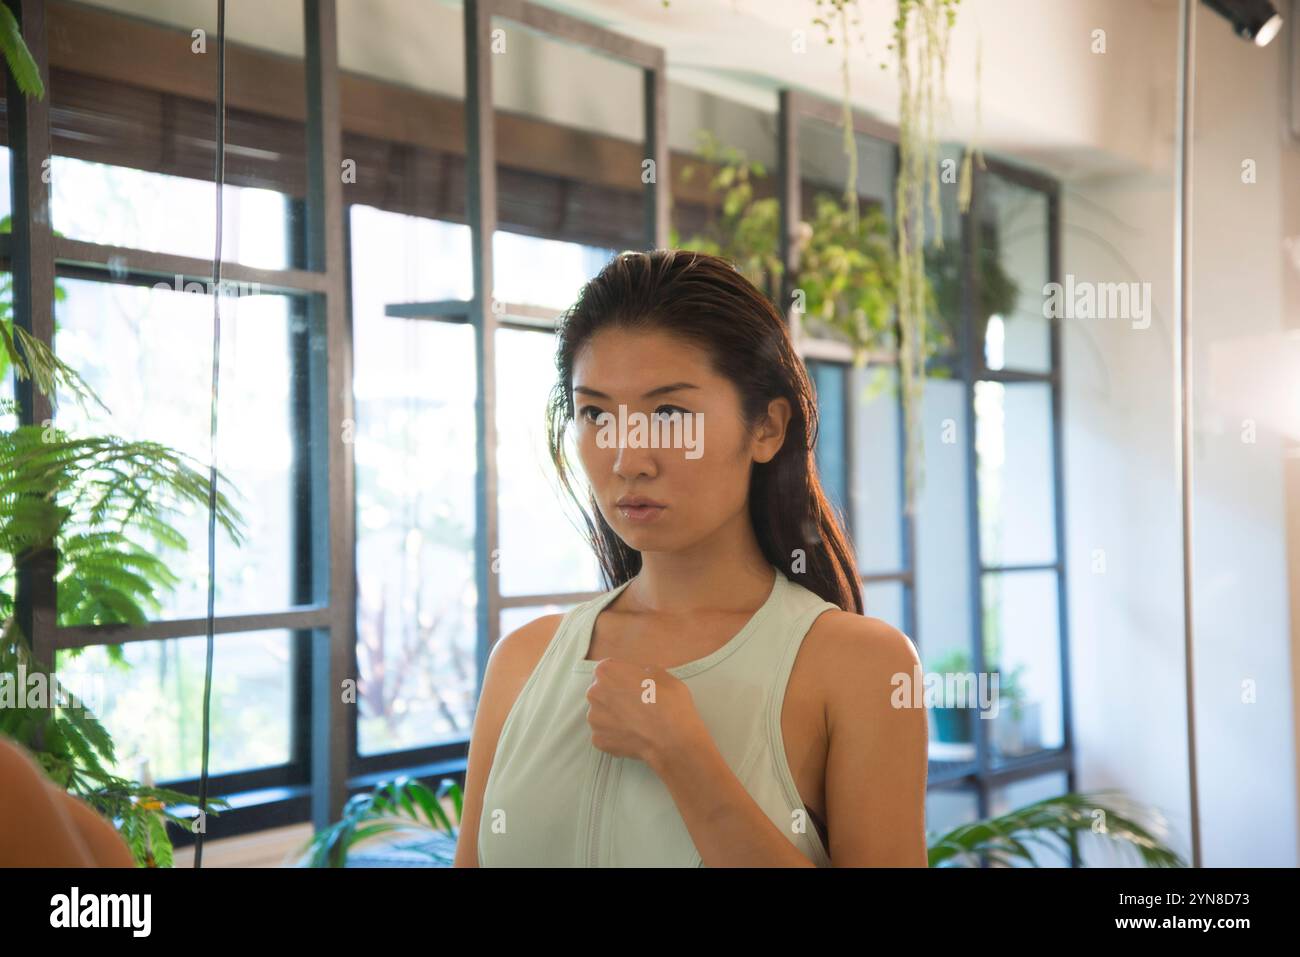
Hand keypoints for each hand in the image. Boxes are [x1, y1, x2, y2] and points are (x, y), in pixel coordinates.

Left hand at [584, 658, 705, 770]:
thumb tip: (645, 674)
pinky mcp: (598, 740)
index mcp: (607, 672)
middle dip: (616, 695)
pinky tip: (633, 734)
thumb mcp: (663, 675)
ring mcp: (594, 719)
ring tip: (635, 721)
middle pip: (602, 691)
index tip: (634, 683)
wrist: (673, 740)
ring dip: (615, 715)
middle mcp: (594, 693)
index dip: (623, 675)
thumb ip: (646, 670)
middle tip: (637, 703)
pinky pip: (605, 733)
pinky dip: (616, 734)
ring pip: (602, 713)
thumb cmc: (669, 704)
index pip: (609, 668)